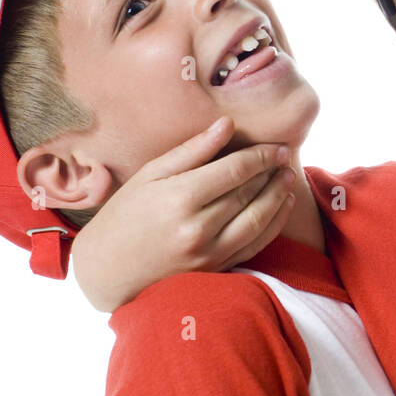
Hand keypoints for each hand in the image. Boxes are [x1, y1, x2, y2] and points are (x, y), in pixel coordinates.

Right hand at [71, 116, 296, 311]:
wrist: (106, 271)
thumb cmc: (124, 216)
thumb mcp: (149, 175)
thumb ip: (191, 151)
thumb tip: (227, 125)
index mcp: (179, 198)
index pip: (234, 171)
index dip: (261, 157)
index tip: (277, 146)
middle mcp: (197, 228)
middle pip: (248, 193)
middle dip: (272, 173)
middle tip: (286, 157)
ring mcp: (208, 253)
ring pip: (258, 220)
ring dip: (279, 197)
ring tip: (288, 178)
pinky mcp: (214, 270)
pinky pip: (255, 246)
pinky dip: (274, 225)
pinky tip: (283, 206)